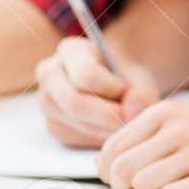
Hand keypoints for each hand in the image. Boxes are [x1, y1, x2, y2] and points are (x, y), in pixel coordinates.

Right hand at [35, 36, 158, 148]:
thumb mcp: (140, 76)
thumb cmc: (127, 73)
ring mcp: (48, 101)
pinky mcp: (54, 125)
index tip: (127, 90)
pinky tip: (111, 127)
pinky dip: (98, 137)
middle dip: (107, 115)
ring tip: (124, 121)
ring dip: (104, 129)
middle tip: (129, 118)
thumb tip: (130, 115)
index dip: (110, 88)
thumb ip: (141, 93)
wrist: (119, 80)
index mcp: (71, 50)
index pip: (85, 74)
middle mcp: (50, 74)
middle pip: (73, 102)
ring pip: (74, 123)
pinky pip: (75, 137)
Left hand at [96, 95, 188, 188]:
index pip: (111, 150)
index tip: (119, 179)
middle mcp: (178, 130)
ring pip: (143, 187)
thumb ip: (147, 135)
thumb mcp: (183, 117)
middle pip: (121, 171)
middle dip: (124, 188)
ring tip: (171, 187)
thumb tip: (110, 166)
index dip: (109, 172)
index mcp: (164, 113)